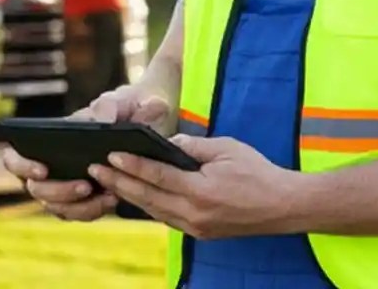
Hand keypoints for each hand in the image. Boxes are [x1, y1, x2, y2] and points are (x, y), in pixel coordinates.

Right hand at [1, 85, 174, 221]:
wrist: (148, 116)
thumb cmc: (126, 105)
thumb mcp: (120, 99)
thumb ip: (109, 105)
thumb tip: (101, 122)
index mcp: (46, 140)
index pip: (13, 158)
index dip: (21, 166)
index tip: (42, 169)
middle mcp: (49, 165)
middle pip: (36, 189)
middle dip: (58, 192)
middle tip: (85, 185)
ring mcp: (65, 183)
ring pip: (57, 207)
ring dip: (79, 207)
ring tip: (108, 196)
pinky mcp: (84, 198)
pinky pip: (79, 212)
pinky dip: (94, 210)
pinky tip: (114, 199)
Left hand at [89, 134, 302, 239]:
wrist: (284, 206)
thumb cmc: (257, 172)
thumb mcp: (225, 149)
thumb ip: (192, 146)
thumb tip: (166, 144)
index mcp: (200, 191)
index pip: (156, 176)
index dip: (131, 165)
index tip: (109, 154)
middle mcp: (194, 214)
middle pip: (147, 197)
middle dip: (118, 182)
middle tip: (94, 169)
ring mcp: (196, 227)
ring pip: (153, 211)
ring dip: (129, 196)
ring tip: (107, 182)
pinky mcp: (200, 233)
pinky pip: (166, 219)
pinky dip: (149, 206)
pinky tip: (136, 196)